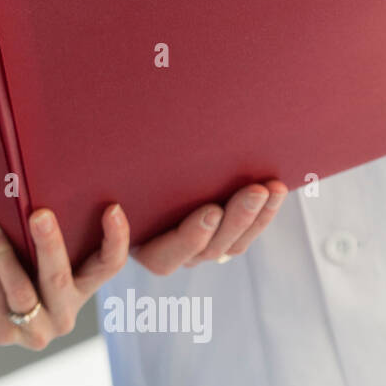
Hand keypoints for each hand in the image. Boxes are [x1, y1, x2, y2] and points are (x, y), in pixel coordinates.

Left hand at [0, 205, 129, 351]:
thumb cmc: (0, 262)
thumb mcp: (25, 245)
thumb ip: (37, 229)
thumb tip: (35, 189)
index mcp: (79, 287)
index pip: (108, 266)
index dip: (115, 239)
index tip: (113, 209)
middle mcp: (63, 313)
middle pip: (61, 279)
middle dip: (50, 245)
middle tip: (39, 215)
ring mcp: (34, 329)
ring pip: (21, 290)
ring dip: (2, 253)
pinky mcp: (1, 334)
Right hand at [133, 180, 286, 275]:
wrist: (139, 171)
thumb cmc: (125, 176)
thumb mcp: (127, 177)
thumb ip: (131, 172)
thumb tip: (109, 130)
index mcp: (141, 247)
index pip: (166, 254)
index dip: (191, 235)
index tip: (211, 209)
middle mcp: (173, 254)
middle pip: (208, 248)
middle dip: (236, 219)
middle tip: (253, 191)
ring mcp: (201, 249)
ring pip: (232, 245)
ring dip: (255, 217)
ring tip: (271, 189)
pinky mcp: (223, 239)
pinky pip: (246, 235)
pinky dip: (263, 214)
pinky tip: (276, 191)